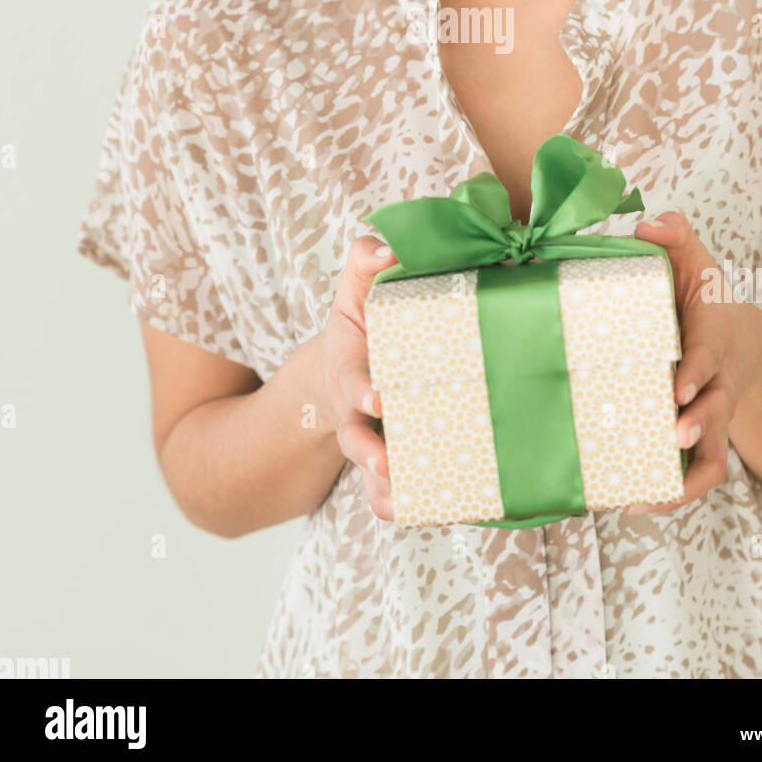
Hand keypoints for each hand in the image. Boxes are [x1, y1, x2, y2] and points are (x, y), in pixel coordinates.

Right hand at [319, 234, 398, 520]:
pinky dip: (396, 505)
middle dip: (367, 450)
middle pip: (354, 437)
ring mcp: (370, 437)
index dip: (361, 389)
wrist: (347, 366)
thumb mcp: (357, 288)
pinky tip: (415, 513)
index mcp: (352, 366)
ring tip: (400, 498)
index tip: (376, 399)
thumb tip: (387, 248)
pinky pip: (387, 491)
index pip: (352, 378)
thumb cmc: (364, 323)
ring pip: (370, 469)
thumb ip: (366, 260)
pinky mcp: (389, 458)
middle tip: (384, 461)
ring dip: (381, 487)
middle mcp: (356, 408)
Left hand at [627, 212, 761, 515]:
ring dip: (683, 480)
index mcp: (714, 338)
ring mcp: (712, 417)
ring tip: (640, 495)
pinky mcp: (700, 439)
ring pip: (714, 459)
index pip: (710, 357)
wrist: (733, 336)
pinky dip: (671, 496)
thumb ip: (674, 235)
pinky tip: (631, 503)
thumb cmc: (701, 297)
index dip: (698, 373)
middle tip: (671, 434)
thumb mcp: (693, 259)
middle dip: (698, 425)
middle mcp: (719, 385)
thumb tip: (646, 225)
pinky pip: (697, 477)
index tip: (678, 387)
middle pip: (718, 412)